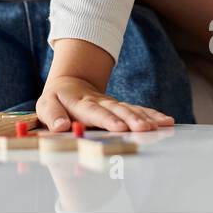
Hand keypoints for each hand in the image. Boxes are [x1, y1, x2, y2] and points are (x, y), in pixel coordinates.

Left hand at [36, 74, 174, 132]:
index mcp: (80, 102)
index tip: (119, 127)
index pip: (95, 112)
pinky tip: (167, 121)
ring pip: (131, 109)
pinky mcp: (120, 107)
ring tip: (162, 126)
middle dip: (132, 119)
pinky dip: (152, 115)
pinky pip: (138, 110)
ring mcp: (112, 103)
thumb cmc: (56, 100)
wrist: (70, 82)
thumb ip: (52, 116)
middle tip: (145, 129)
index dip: (107, 119)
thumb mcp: (46, 105)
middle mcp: (99, 102)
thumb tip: (61, 127)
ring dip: (146, 118)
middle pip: (118, 110)